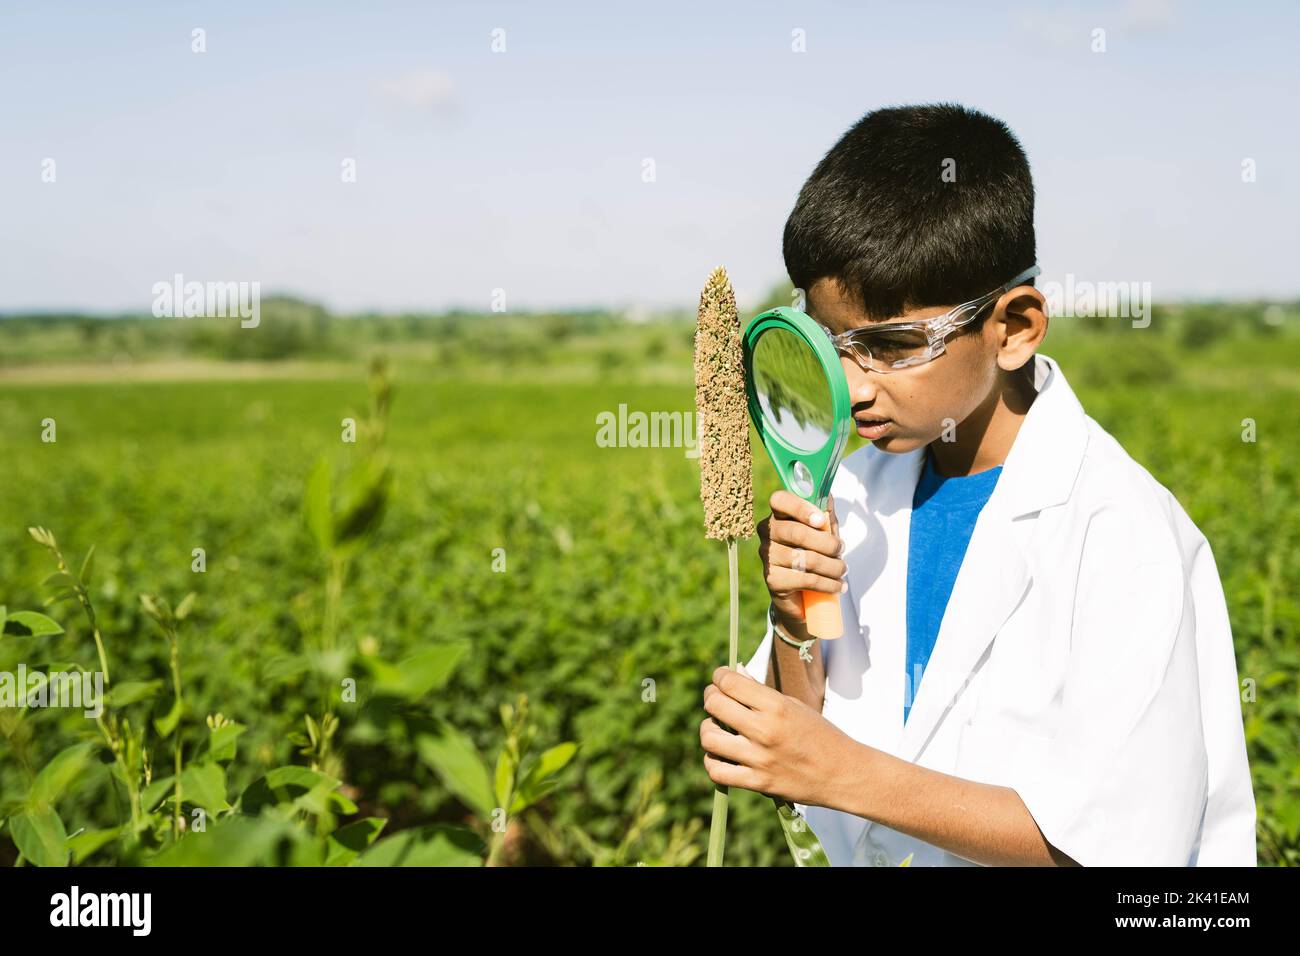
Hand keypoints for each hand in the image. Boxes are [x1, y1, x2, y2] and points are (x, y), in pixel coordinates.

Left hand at [700, 663, 856, 806]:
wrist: (842, 773)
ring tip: (717, 728)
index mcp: (777, 706)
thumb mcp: (795, 705)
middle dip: (710, 697)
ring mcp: (760, 759)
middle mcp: (765, 730)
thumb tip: (735, 671)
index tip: (720, 678)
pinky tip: (721, 754)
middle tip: (716, 699)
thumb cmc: (820, 735)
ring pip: (710, 738)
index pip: (730, 683)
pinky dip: (712, 761)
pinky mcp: (758, 783)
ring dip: (708, 729)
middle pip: (715, 705)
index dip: (719, 676)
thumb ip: (760, 691)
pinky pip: (717, 772)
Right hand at [757, 490, 845, 631]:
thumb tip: (828, 495)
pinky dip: (827, 584)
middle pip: (796, 532)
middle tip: (842, 549)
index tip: (820, 520)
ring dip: (832, 566)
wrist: (800, 595)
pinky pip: (805, 579)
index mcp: (778, 515)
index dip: (800, 508)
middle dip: (827, 543)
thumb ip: (825, 514)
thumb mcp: (822, 533)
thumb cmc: (812, 554)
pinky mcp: (772, 580)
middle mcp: (767, 533)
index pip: (779, 500)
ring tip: (843, 570)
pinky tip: (838, 586)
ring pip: (805, 558)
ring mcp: (768, 557)